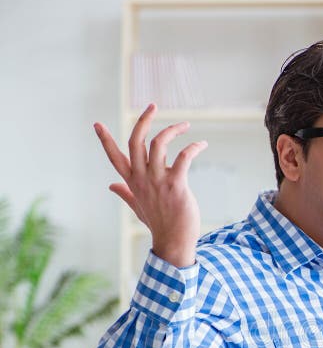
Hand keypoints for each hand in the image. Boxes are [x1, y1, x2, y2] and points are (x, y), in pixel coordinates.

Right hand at [94, 103, 206, 267]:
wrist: (174, 242)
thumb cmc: (158, 224)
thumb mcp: (138, 207)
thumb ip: (125, 193)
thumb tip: (111, 185)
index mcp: (132, 182)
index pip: (115, 157)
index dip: (105, 140)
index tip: (96, 123)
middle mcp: (142, 179)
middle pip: (136, 141)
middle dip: (143, 120)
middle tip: (153, 106)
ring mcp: (158, 181)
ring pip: (159, 144)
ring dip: (172, 130)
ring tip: (185, 125)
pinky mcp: (176, 186)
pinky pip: (184, 158)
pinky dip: (193, 147)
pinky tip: (201, 145)